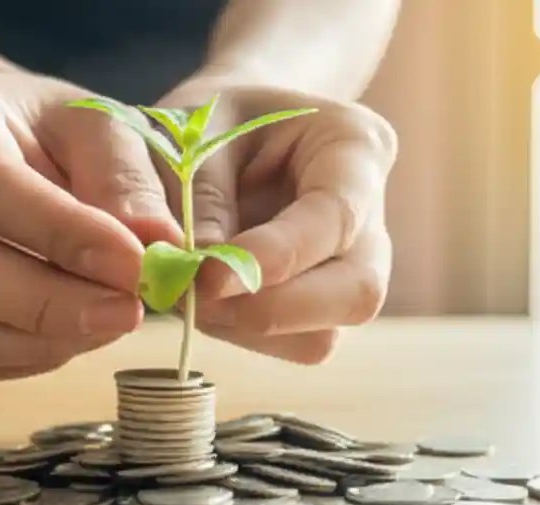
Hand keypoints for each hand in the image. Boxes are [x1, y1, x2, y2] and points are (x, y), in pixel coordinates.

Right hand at [0, 68, 181, 380]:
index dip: (60, 234)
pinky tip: (77, 330)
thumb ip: (128, 178)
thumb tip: (159, 245)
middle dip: (41, 303)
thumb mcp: (101, 124)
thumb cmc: (55, 130)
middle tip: (127, 311)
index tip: (133, 265)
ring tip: (110, 320)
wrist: (7, 141)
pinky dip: (26, 357)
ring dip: (33, 342)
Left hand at [157, 83, 397, 363]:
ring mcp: (357, 273)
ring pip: (323, 335)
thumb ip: (166, 185)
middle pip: (357, 294)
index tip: (207, 276)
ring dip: (245, 327)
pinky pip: (294, 347)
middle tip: (192, 294)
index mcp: (356, 147)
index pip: (336, 216)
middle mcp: (372, 219)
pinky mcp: (326, 313)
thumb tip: (175, 264)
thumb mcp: (176, 128)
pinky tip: (210, 296)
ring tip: (190, 286)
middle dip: (269, 310)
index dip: (276, 256)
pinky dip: (241, 334)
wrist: (225, 135)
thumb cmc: (206, 122)